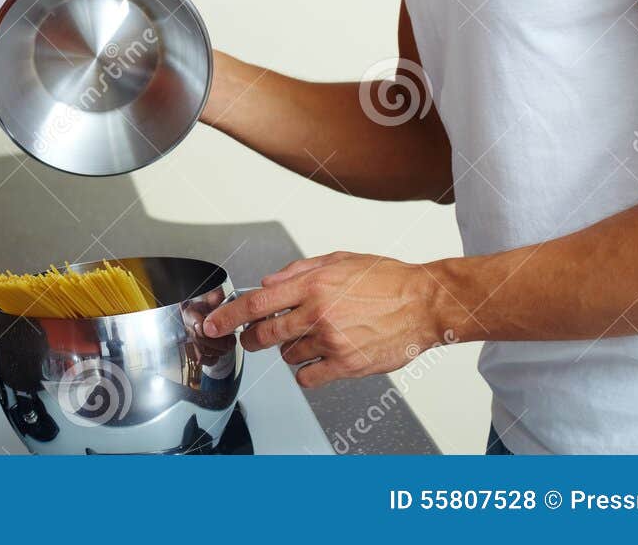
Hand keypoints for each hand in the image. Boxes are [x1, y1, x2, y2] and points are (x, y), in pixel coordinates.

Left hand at [200, 252, 452, 387]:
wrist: (424, 303)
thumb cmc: (386, 280)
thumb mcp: (339, 260)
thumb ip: (298, 272)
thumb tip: (267, 283)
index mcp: (312, 285)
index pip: (256, 303)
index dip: (228, 317)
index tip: (213, 325)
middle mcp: (318, 313)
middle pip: (264, 334)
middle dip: (251, 338)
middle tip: (252, 338)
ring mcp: (332, 341)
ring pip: (288, 355)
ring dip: (290, 349)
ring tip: (311, 337)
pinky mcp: (347, 364)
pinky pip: (309, 377)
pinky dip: (306, 371)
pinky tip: (317, 359)